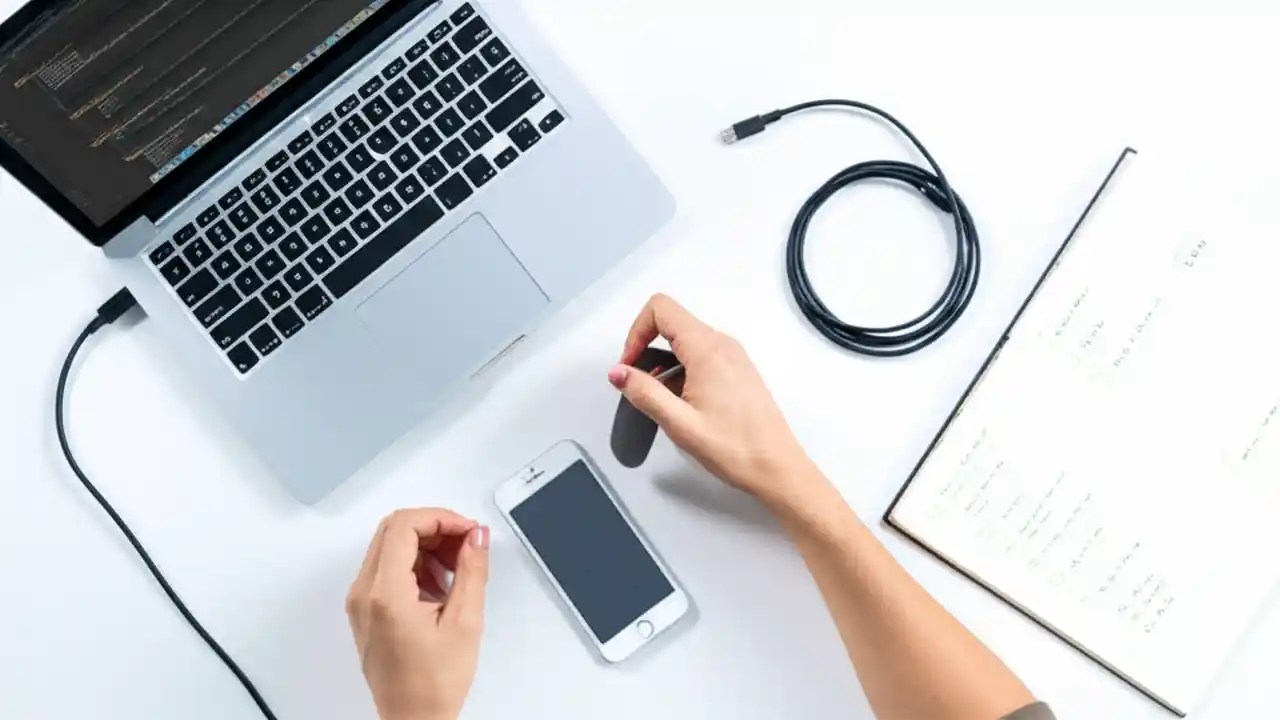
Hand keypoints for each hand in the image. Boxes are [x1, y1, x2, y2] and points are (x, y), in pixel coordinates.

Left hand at [347, 509, 489, 719]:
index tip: (467, 530)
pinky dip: (414, 564)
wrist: (412, 719)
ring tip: (456, 570)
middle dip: (434, 528)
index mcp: (385, 595)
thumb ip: (472, 570)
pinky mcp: (364, 608)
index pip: (404, 526)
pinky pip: (386, 567)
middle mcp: (363, 593)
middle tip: (465, 544)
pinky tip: (440, 585)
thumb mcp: (465, 622)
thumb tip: (477, 536)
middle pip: (394, 530)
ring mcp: (360, 601)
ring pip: (389, 546)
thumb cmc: (433, 684)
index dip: (440, 518)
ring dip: (425, 546)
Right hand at [610, 294, 825, 508]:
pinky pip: (702, 357)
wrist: (777, 467)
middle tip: (638, 385)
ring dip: (665, 364)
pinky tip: (682, 405)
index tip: (630, 365)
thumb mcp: (680, 423)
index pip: (661, 309)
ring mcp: (733, 357)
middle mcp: (723, 345)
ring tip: (663, 402)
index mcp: (708, 349)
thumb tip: (618, 373)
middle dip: (647, 348)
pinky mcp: (737, 371)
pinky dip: (683, 371)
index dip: (636, 332)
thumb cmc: (735, 448)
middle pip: (672, 323)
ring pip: (686, 341)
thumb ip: (644, 393)